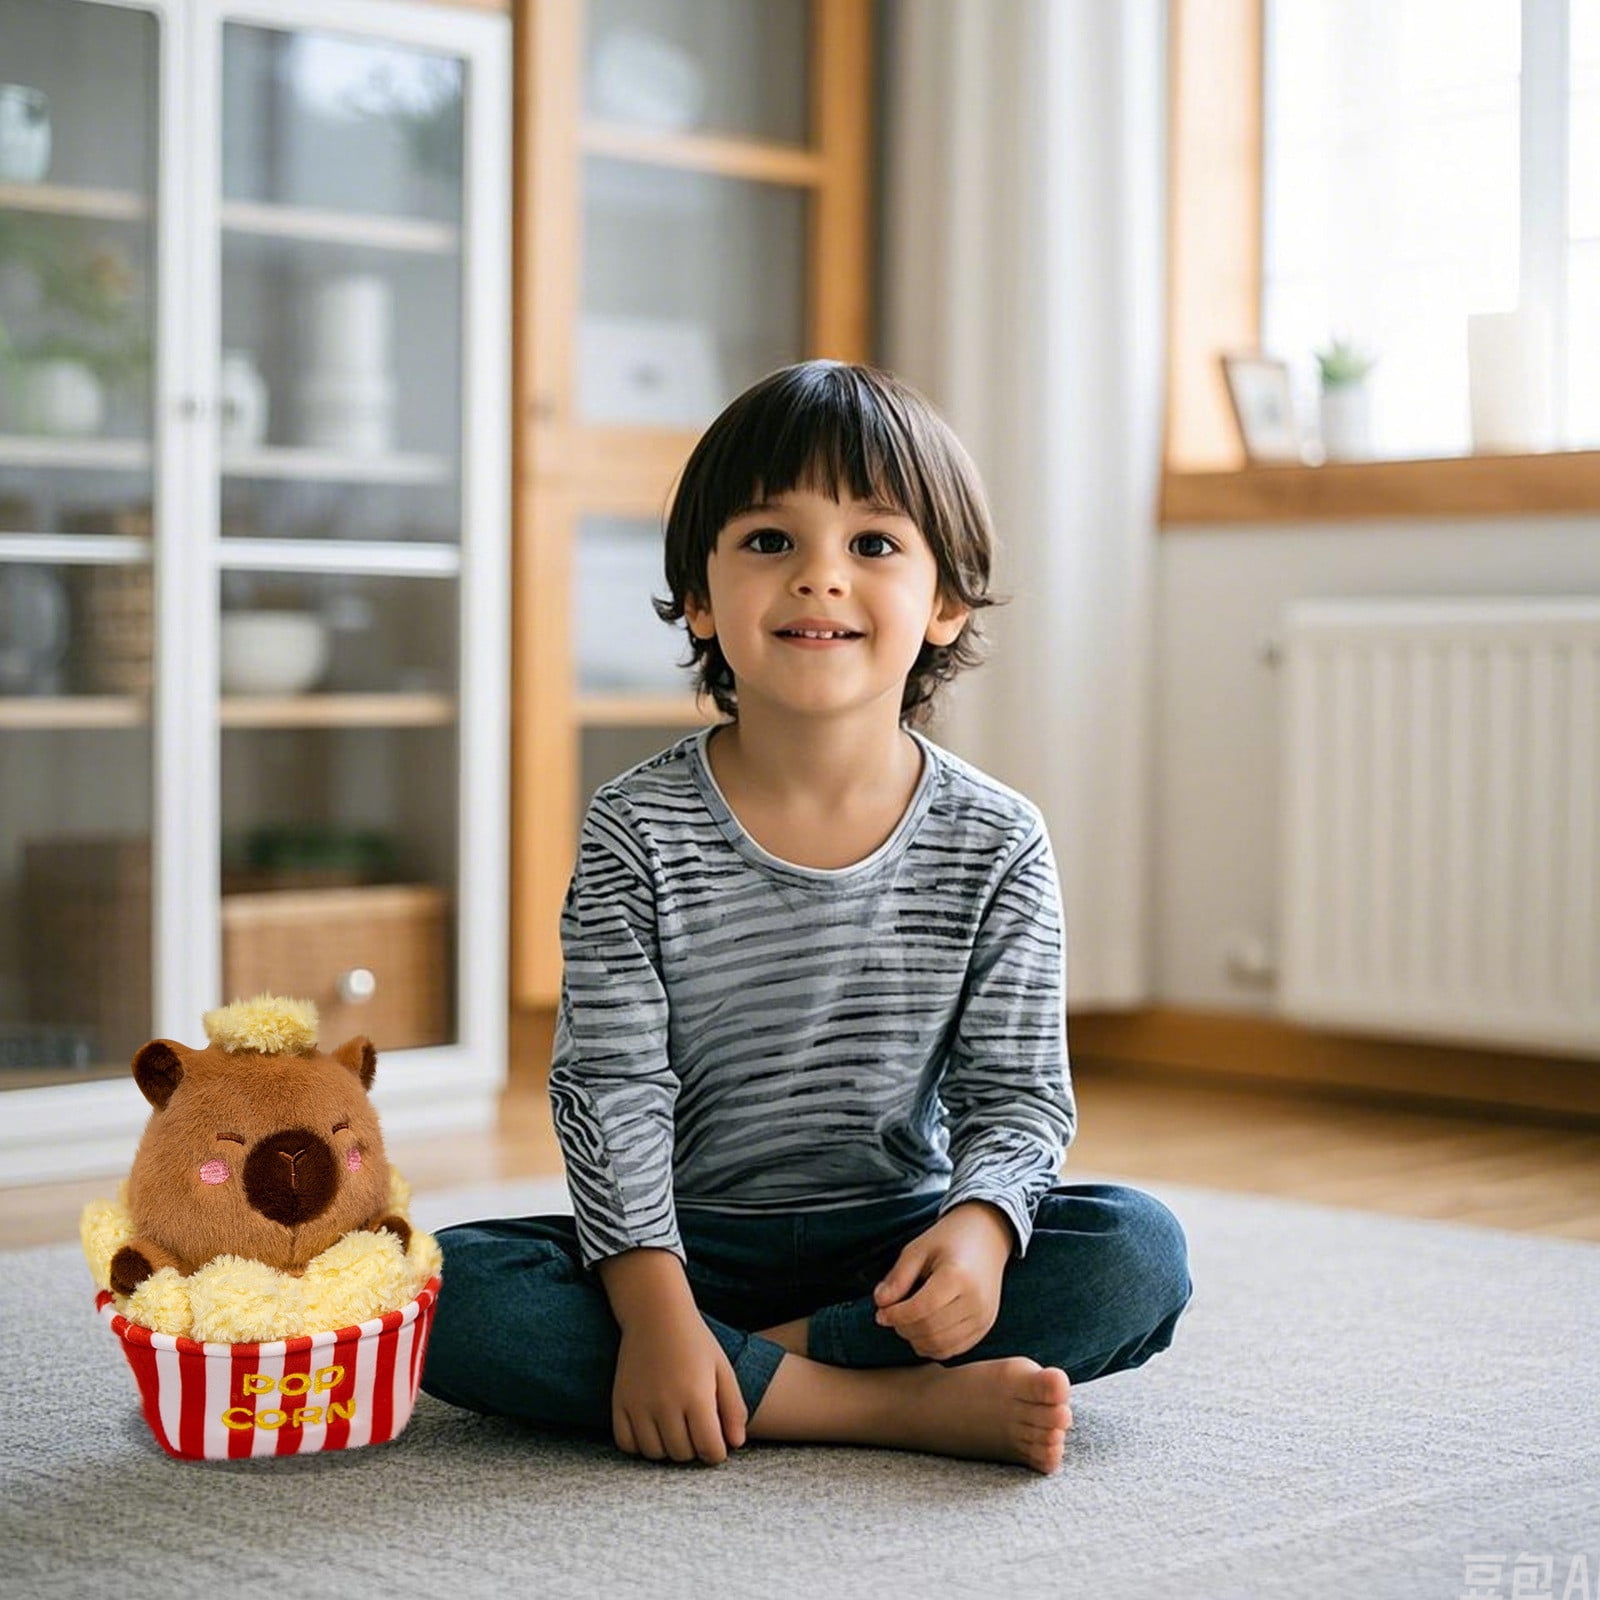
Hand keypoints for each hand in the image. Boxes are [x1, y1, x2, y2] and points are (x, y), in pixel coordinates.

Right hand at [611, 1299, 747, 1464]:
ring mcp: (639, 1405)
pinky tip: (652, 1429)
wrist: (655, 1313)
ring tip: (675, 1429)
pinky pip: (627, 1444)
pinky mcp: (619, 1403)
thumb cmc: (694, 1341)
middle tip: (695, 1430)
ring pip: (655, 1454)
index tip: (716, 1441)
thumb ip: (734, 1408)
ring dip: (667, 1448)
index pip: (710, 1450)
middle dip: (694, 1448)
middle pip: (682, 1454)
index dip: (717, 1452)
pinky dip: (639, 1445)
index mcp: (697, 1396)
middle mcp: (666, 1405)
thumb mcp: (722, 1368)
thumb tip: (736, 1444)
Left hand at [872, 1201, 1013, 1360]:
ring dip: (916, 1340)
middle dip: (903, 1328)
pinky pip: (954, 1350)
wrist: (986, 1237)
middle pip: (930, 1330)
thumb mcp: (918, 1248)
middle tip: (891, 1316)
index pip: (920, 1309)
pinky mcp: (985, 1327)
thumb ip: (898, 1276)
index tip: (880, 1313)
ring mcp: (983, 1317)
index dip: (895, 1315)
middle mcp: (975, 1301)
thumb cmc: (950, 1239)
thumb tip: (880, 1303)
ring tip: (906, 1322)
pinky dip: (933, 1346)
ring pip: (941, 1345)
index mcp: (958, 1276)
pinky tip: (922, 1331)